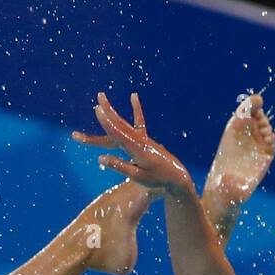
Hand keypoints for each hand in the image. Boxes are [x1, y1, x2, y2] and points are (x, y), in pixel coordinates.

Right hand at [72, 92, 194, 197]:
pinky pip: (139, 121)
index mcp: (136, 149)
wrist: (176, 176)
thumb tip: (100, 158)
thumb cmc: (157, 179)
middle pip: (119, 124)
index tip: (98, 109)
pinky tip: (134, 96)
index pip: (118, 133)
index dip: (107, 122)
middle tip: (99, 95)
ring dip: (112, 111)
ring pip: (124, 123)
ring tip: (102, 97)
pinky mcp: (145, 139)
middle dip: (107, 111)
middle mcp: (139, 140)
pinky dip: (136, 109)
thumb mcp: (137, 176)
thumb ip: (119, 166)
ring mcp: (142, 138)